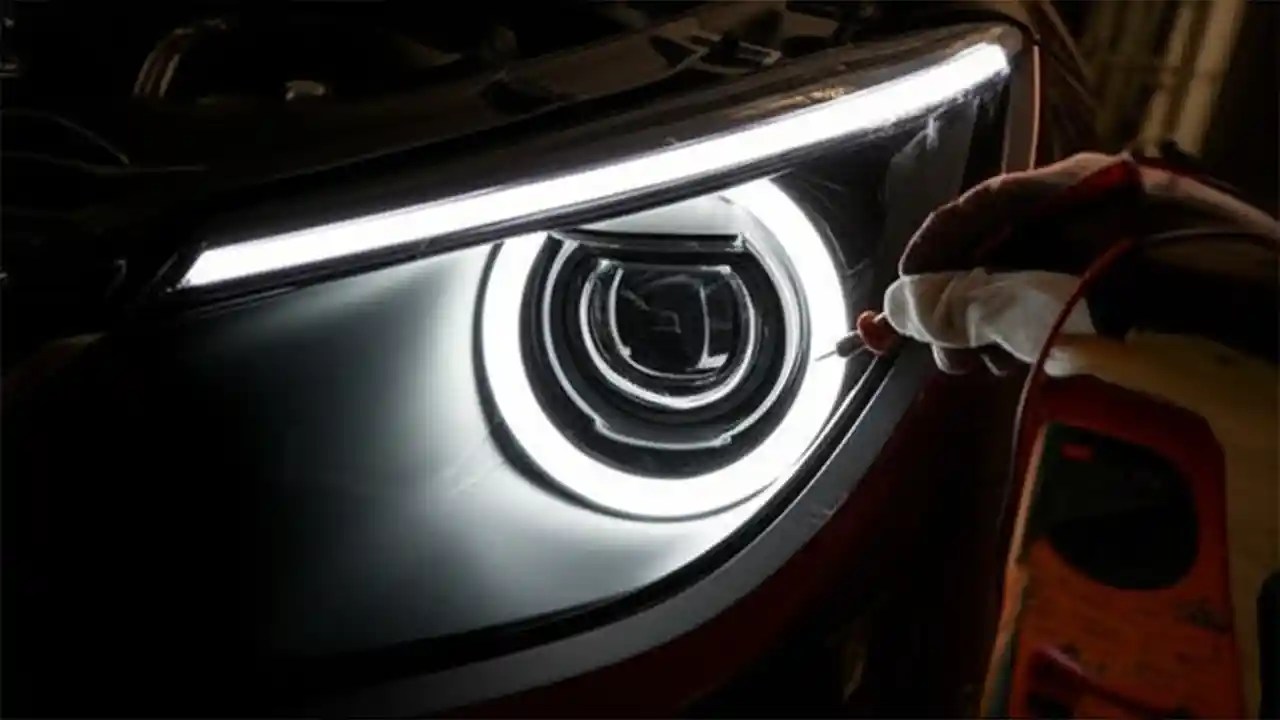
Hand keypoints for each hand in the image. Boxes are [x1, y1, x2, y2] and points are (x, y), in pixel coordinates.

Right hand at [875, 152, 1277, 373]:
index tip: (901, 294)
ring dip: (1000, 328)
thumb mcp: (1043, 306)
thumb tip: (904, 307)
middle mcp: (1113, 212)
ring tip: (989, 369)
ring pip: (1040, 285)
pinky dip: (1041, 339)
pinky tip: (1029, 369)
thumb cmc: (1163, 315)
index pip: (988, 204)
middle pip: (1011, 247)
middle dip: (964, 302)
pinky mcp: (1153, 303)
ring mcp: (1135, 257)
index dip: (934, 248)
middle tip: (947, 354)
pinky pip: (1075, 311)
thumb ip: (966, 305)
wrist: (1262, 357)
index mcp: (1092, 187)